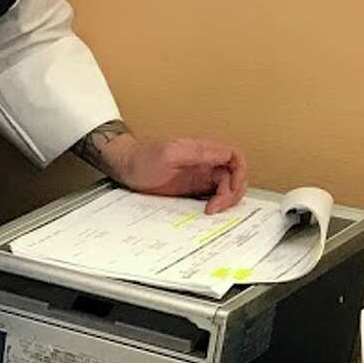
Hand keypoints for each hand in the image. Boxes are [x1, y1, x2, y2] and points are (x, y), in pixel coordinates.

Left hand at [93, 132, 248, 214]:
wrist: (124, 167)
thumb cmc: (142, 158)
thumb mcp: (168, 154)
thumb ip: (196, 154)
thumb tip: (222, 155)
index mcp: (204, 151)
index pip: (235, 158)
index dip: (239, 174)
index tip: (230, 190)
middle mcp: (206, 162)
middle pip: (234, 176)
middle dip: (232, 192)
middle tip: (217, 207)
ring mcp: (200, 176)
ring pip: (226, 187)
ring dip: (225, 200)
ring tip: (211, 211)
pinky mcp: (193, 188)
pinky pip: (212, 195)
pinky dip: (215, 204)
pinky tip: (207, 211)